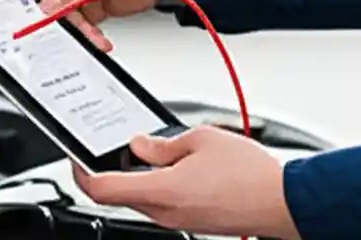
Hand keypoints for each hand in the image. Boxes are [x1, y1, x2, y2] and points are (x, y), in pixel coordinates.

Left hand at [73, 126, 300, 239]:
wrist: (284, 203)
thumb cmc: (249, 174)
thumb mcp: (201, 139)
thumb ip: (162, 144)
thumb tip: (140, 146)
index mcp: (160, 191)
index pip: (101, 189)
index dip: (80, 172)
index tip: (76, 156)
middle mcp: (165, 213)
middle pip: (119, 195)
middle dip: (112, 170)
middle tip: (116, 145)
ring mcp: (179, 221)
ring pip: (142, 199)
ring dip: (138, 177)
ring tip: (153, 150)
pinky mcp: (193, 221)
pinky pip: (164, 204)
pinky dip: (160, 184)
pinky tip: (177, 165)